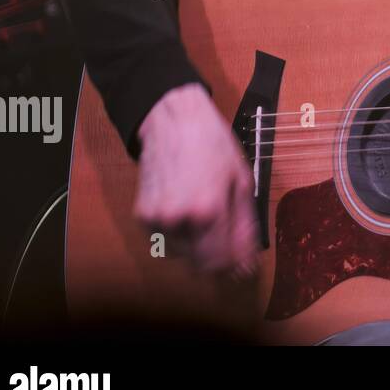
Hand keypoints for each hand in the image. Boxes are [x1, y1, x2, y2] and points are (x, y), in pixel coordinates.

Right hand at [134, 82, 258, 278]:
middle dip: (218, 258)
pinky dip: (179, 234)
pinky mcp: (142, 217)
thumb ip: (244, 225)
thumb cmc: (213, 145)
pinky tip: (187, 209)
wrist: (174, 122)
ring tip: (206, 212)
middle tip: (229, 238)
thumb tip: (247, 260)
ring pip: (183, 255)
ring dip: (198, 246)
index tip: (244, 266)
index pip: (221, 262)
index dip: (235, 267)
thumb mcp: (242, 180)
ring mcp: (157, 220)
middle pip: (201, 264)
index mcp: (208, 210)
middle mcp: (179, 219)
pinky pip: (165, 241)